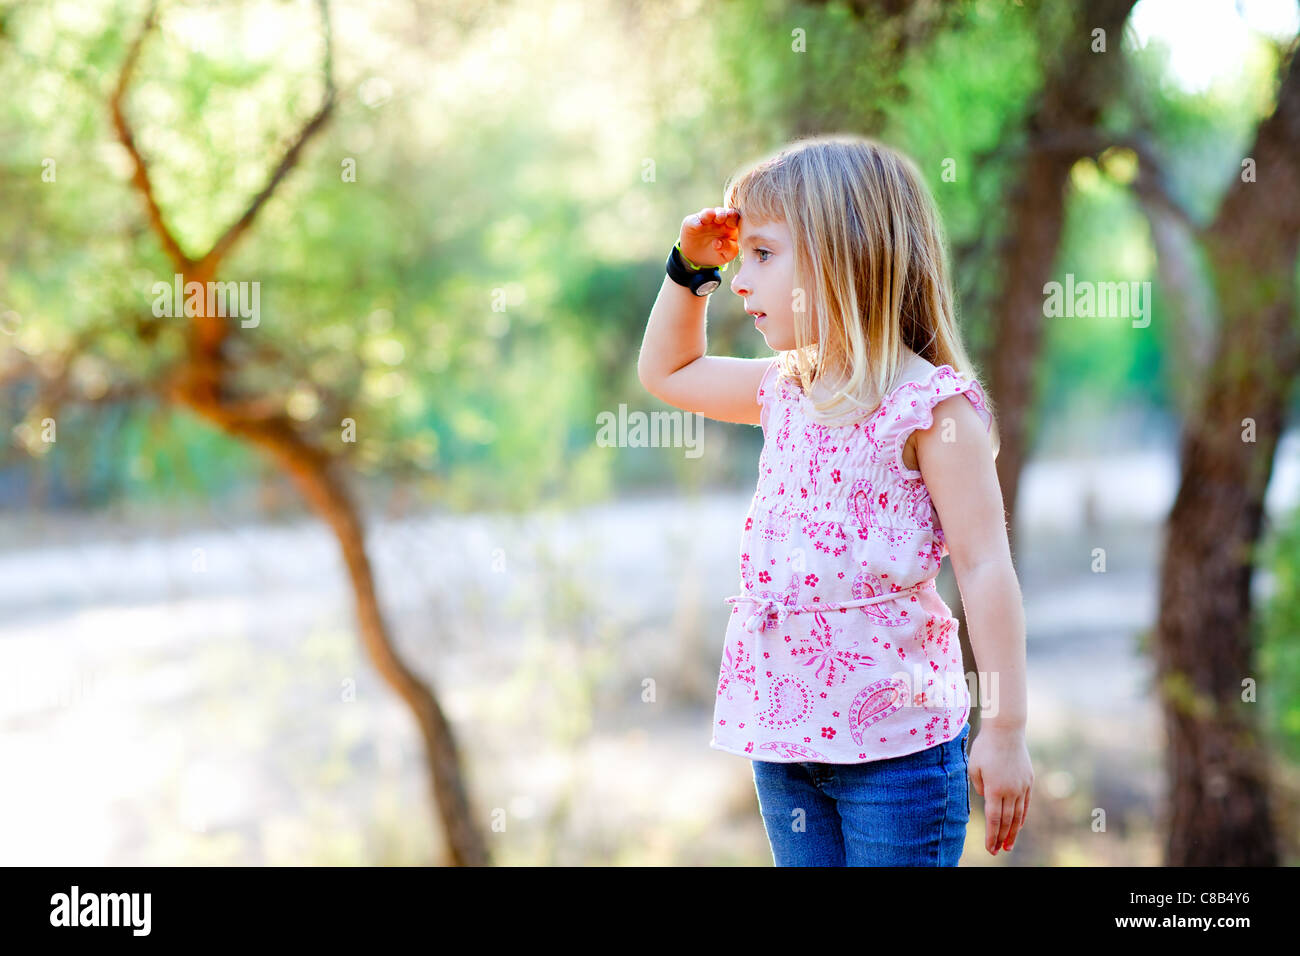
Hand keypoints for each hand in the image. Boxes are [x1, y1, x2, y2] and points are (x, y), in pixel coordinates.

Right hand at [679, 206, 739, 267]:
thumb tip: (719, 243)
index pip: (734, 218)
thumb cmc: (717, 254)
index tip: (732, 224)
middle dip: (723, 213)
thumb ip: (728, 249)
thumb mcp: (726, 256)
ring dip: (711, 214)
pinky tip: (698, 225)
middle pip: (723, 212)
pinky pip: (695, 220)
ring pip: (709, 213)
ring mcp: (705, 220)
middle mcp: (719, 220)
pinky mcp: (693, 222)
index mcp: (731, 226)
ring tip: (712, 216)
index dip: (734, 218)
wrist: (697, 257)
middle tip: (723, 217)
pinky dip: (697, 221)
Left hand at [968, 725, 1032, 855]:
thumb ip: (979, 785)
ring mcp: (1022, 786)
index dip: (991, 835)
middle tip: (998, 851)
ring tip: (1008, 844)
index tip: (989, 848)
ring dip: (1013, 832)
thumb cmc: (985, 747)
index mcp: (995, 789)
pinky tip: (1018, 825)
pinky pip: (1026, 804)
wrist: (1006, 730)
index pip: (994, 819)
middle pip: (1007, 821)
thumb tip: (986, 798)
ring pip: (1018, 815)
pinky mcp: (1028, 781)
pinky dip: (1022, 817)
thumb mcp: (974, 766)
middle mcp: (1011, 791)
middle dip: (1001, 838)